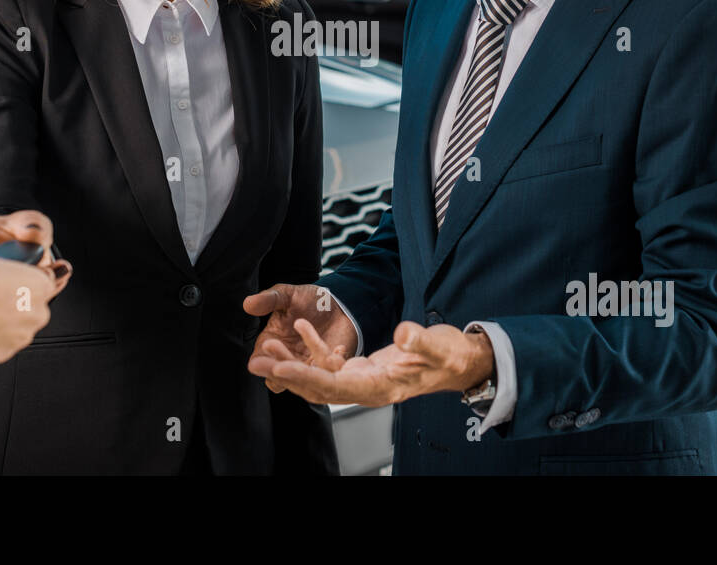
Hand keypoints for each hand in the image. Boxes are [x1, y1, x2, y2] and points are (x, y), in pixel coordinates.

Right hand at [0, 249, 61, 362]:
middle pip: (31, 305)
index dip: (26, 278)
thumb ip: (2, 264)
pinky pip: (0, 342)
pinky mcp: (5, 352)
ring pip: (16, 326)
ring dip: (3, 320)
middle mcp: (38, 313)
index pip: (45, 280)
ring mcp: (22, 335)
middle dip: (14, 301)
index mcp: (40, 285)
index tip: (16, 280)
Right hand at [243, 283, 357, 392]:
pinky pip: (328, 373)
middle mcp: (287, 359)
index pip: (259, 359)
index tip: (262, 355)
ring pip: (302, 379)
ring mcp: (307, 367)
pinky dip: (331, 364)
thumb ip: (269, 300)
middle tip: (282, 365)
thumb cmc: (309, 300)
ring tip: (311, 361)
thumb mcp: (288, 295)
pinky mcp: (327, 369)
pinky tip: (336, 349)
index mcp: (270, 343)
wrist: (339, 306)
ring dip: (306, 373)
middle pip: (278, 374)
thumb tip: (247, 303)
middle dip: (280, 370)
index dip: (260, 360)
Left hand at [250, 319, 493, 407]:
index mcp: (380, 387)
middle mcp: (366, 388)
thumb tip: (403, 333)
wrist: (460, 360)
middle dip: (286, 375)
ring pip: (318, 376)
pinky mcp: (363, 368)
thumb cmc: (451, 356)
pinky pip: (331, 361)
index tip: (281, 368)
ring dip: (292, 362)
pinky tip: (300, 328)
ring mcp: (363, 379)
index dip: (306, 377)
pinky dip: (313, 346)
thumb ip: (420, 342)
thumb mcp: (438, 346)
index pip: (335, 386)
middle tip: (256, 362)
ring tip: (265, 347)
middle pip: (317, 387)